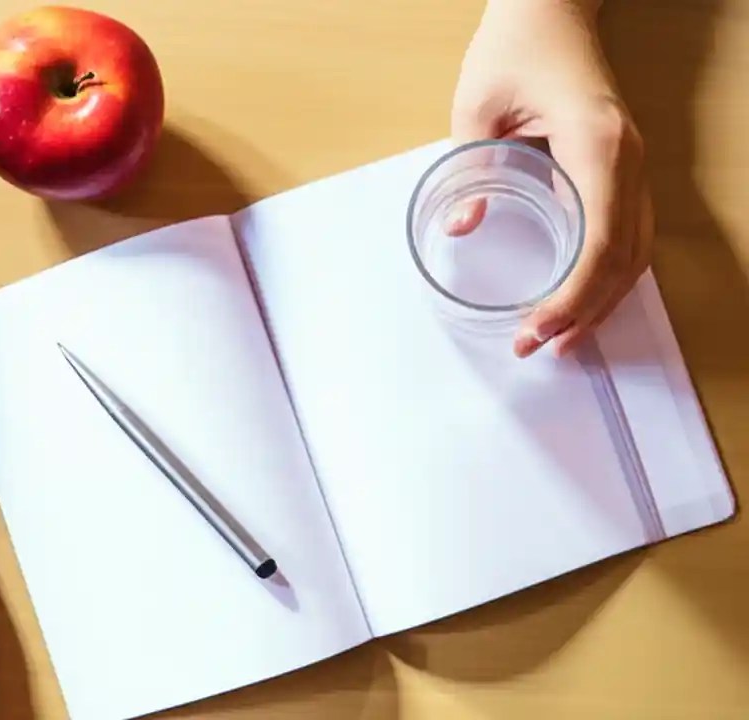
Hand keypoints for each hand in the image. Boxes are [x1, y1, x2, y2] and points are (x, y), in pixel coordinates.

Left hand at [450, 0, 653, 357]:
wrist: (549, 8)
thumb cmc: (513, 48)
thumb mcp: (475, 108)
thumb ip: (470, 171)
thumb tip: (461, 228)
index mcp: (594, 143)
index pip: (600, 239)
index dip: (574, 295)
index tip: (538, 329)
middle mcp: (626, 158)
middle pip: (625, 256)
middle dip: (587, 311)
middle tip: (539, 348)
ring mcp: (630, 163)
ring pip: (635, 250)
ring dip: (601, 300)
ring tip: (559, 340)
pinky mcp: (619, 167)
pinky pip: (628, 233)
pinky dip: (607, 275)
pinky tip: (579, 303)